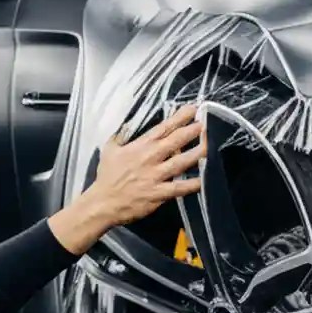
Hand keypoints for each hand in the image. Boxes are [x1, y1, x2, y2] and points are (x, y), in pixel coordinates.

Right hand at [49, 105, 204, 253]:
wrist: (102, 203)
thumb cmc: (107, 176)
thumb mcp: (110, 149)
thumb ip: (121, 135)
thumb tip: (129, 123)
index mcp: (140, 146)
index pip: (163, 128)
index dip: (179, 117)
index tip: (192, 109)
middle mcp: (150, 158)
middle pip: (175, 141)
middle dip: (191, 131)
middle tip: (205, 122)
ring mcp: (155, 176)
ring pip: (180, 162)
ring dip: (196, 153)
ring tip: (209, 146)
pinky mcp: (158, 193)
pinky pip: (178, 188)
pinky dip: (191, 184)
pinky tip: (203, 179)